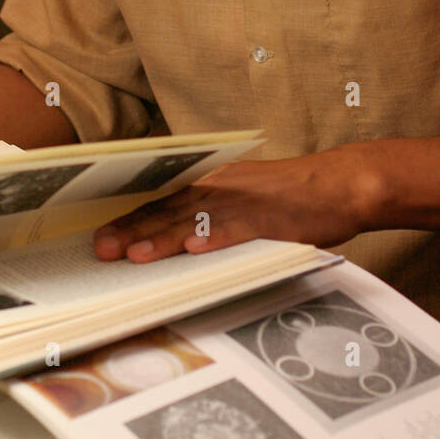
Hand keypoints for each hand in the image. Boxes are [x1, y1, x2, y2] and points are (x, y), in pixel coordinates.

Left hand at [92, 147, 381, 262]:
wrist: (340, 184)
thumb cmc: (290, 196)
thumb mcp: (242, 197)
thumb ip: (207, 211)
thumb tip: (172, 235)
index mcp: (212, 183)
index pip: (162, 200)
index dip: (130, 217)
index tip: (99, 234)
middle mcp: (221, 188)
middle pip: (170, 210)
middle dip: (133, 230)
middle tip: (101, 250)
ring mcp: (245, 203)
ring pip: (196, 221)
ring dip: (163, 238)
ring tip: (134, 254)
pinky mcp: (271, 218)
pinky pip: (239, 230)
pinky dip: (216, 239)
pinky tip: (196, 250)